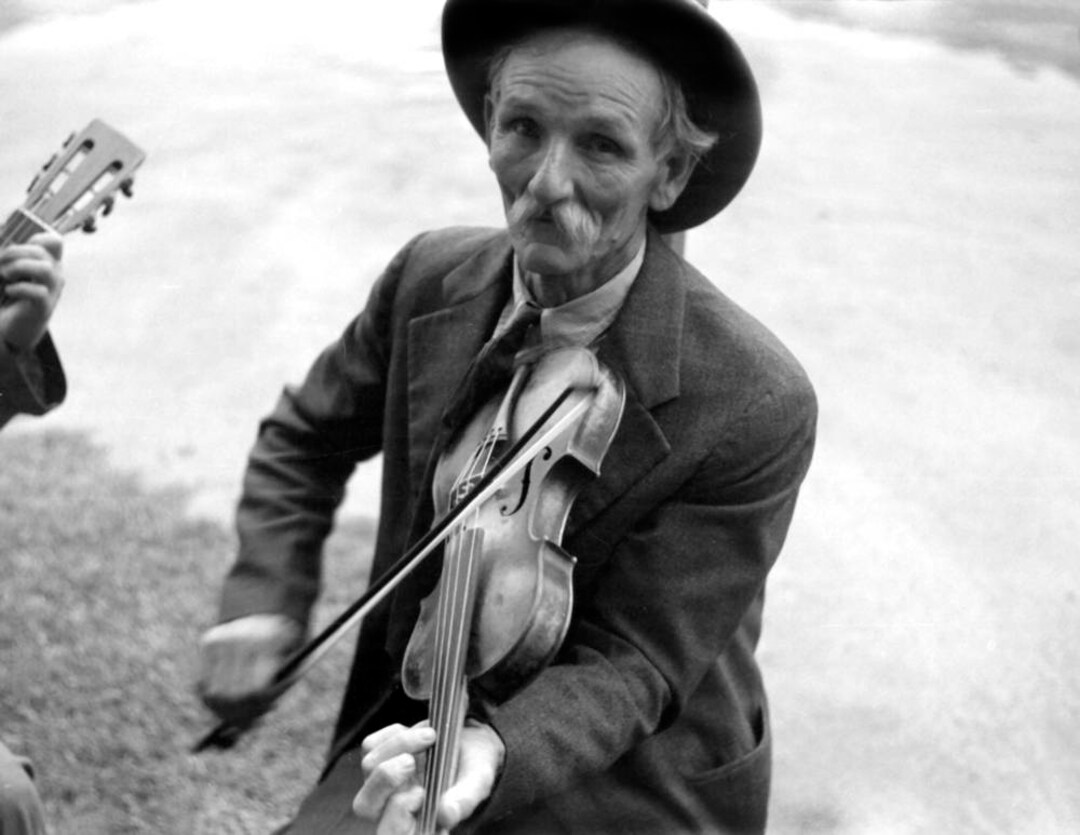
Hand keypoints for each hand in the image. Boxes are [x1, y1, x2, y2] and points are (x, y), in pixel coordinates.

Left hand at [0, 233, 63, 351]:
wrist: (12, 328)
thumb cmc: (10, 296)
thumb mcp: (11, 272)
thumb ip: (9, 257)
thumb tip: (0, 236)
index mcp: (49, 264)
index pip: (55, 242)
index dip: (37, 238)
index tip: (20, 247)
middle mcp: (54, 276)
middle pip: (41, 252)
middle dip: (14, 252)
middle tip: (0, 263)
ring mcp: (52, 292)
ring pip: (45, 269)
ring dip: (19, 267)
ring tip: (5, 275)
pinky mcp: (44, 308)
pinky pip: (37, 292)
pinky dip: (19, 288)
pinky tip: (9, 290)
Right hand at [196, 613, 303, 723]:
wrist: (270, 598)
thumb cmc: (287, 637)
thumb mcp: (295, 658)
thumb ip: (277, 690)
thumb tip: (246, 727)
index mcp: (268, 644)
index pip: (255, 691)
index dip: (258, 709)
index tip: (265, 712)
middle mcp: (241, 640)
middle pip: (231, 696)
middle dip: (240, 715)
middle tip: (249, 720)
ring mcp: (222, 640)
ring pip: (212, 693)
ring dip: (223, 710)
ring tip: (239, 710)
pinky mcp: (209, 640)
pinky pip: (202, 682)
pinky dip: (212, 696)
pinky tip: (226, 697)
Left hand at [352, 718, 504, 834]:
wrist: (472, 740)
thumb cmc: (475, 767)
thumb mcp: (478, 782)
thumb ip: (464, 800)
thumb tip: (445, 815)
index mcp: (418, 824)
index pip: (389, 833)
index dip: (397, 815)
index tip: (422, 793)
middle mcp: (394, 808)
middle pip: (365, 805)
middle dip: (385, 779)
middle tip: (411, 761)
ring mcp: (382, 784)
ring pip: (369, 766)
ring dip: (400, 745)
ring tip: (432, 736)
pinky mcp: (378, 757)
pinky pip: (370, 746)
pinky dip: (393, 735)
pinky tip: (416, 735)